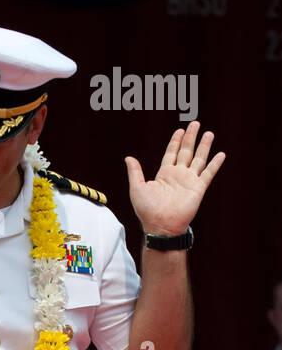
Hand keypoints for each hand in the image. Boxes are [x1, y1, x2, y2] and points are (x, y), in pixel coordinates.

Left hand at [125, 122, 224, 236]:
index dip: (176, 141)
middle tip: (195, 123)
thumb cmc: (147, 211)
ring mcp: (189, 181)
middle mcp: (178, 175)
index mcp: (164, 174)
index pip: (171, 153)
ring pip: (199, 159)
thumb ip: (135, 172)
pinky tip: (221, 154)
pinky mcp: (198, 188)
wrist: (161, 226)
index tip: (180, 130)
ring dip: (204, 146)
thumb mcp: (137, 188)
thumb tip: (128, 157)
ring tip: (209, 133)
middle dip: (190, 137)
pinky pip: (208, 173)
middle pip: (186, 151)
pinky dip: (215, 164)